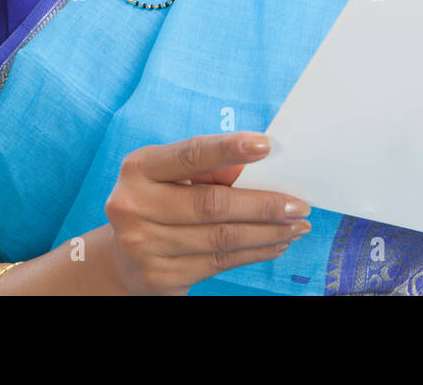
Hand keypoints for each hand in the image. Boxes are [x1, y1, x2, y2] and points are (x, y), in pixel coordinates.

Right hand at [102, 131, 312, 294]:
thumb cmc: (159, 202)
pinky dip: (255, 252)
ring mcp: (144, 245)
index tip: (266, 145)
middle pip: (212, 204)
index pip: (190, 155)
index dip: (228, 149)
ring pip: (222, 238)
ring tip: (296, 226)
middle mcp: (134, 205)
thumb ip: (210, 170)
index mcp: (139, 169)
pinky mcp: (160, 276)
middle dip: (264, 204)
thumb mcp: (173, 178)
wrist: (123, 258)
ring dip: (267, 232)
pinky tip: (276, 243)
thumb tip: (263, 168)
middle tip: (299, 204)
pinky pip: (220, 263)